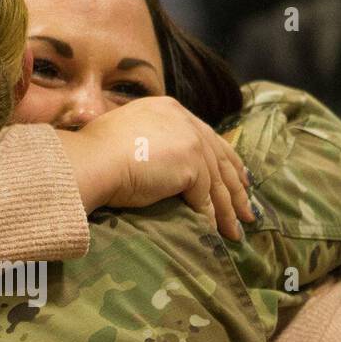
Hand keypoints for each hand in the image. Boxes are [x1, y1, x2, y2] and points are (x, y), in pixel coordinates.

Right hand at [56, 96, 253, 239]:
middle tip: (247, 210)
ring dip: (228, 210)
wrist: (92, 160)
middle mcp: (184, 119)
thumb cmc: (95, 153)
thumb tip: (154, 162)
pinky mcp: (191, 163)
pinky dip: (210, 216)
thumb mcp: (126, 136)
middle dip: (236, 187)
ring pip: (217, 180)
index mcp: (168, 109)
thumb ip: (148, 142)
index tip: (237, 178)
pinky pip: (205, 196)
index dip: (224, 160)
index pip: (206, 136)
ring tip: (235, 231)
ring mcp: (190, 140)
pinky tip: (213, 232)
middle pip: (220, 158)